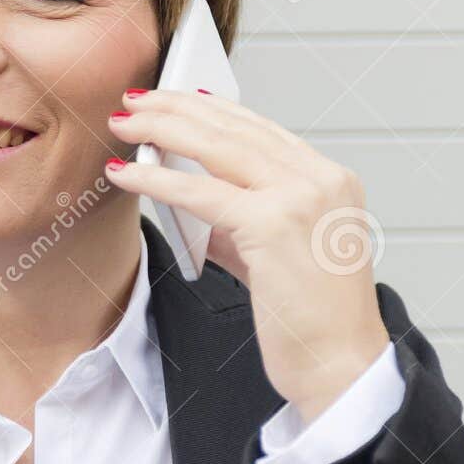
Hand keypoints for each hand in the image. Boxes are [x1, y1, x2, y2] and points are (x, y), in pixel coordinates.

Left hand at [103, 87, 388, 424]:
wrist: (341, 366)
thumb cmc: (313, 318)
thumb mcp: (279, 251)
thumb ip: (241, 218)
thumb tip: (190, 194)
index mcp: (332, 179)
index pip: (261, 128)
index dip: (212, 108)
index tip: (175, 97)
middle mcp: (321, 180)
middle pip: (234, 127)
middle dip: (177, 108)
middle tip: (136, 100)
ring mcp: (300, 198)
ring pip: (214, 147)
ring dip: (160, 129)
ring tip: (123, 124)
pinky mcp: (272, 225)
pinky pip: (198, 192)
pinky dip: (155, 179)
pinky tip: (126, 173)